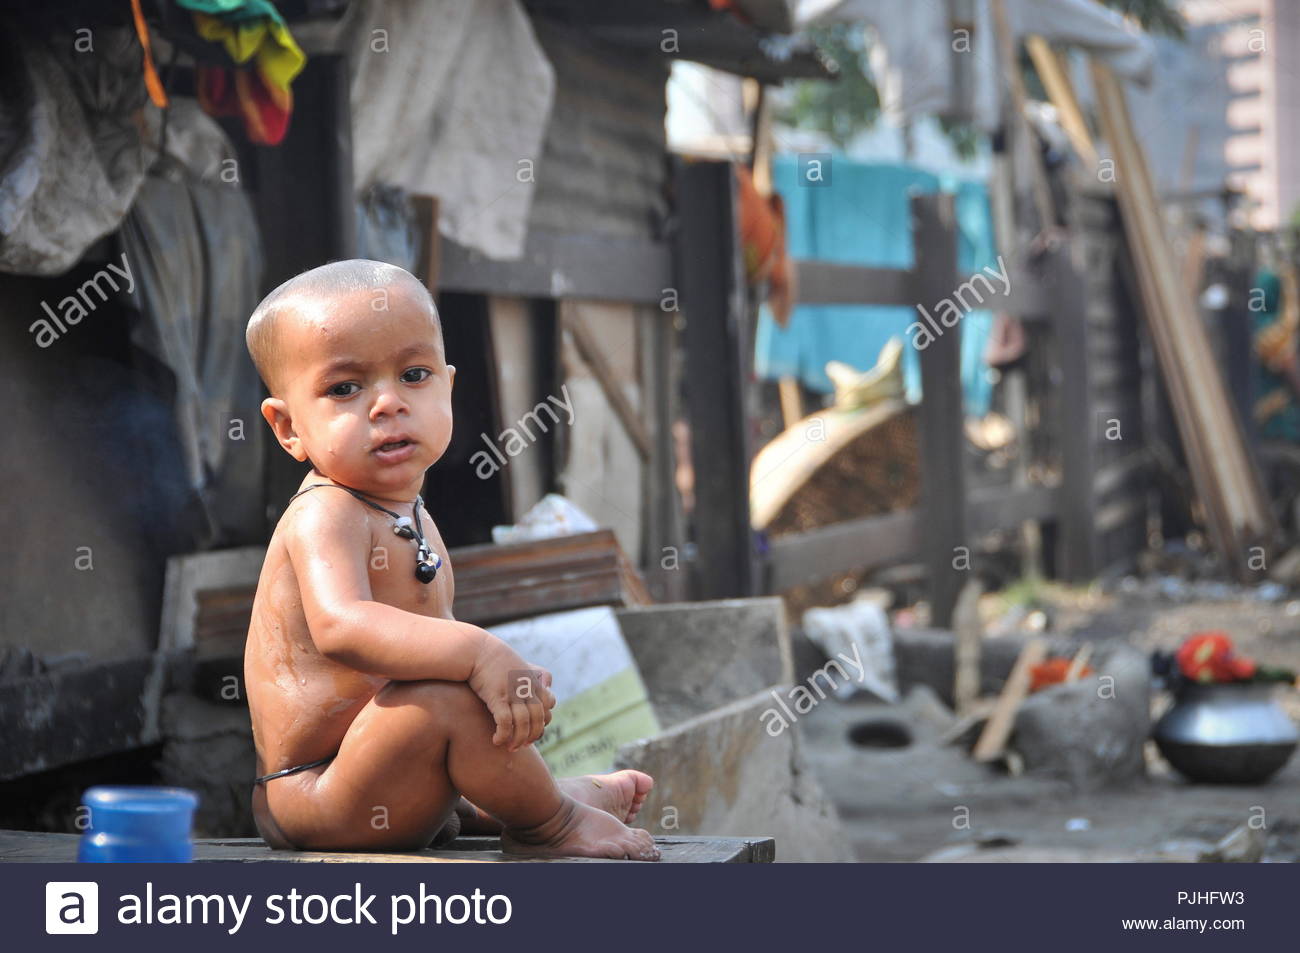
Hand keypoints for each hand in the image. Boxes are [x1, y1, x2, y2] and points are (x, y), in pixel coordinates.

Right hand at [467, 636, 555, 750]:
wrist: (475, 650)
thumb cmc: (494, 660)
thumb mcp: (518, 665)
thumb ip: (532, 676)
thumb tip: (544, 688)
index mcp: (533, 680)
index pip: (548, 704)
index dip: (543, 720)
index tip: (534, 730)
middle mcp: (526, 687)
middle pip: (538, 717)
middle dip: (533, 735)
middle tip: (523, 745)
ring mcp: (513, 692)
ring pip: (524, 723)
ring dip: (518, 739)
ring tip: (511, 748)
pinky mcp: (497, 696)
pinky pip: (506, 722)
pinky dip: (504, 735)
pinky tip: (496, 741)